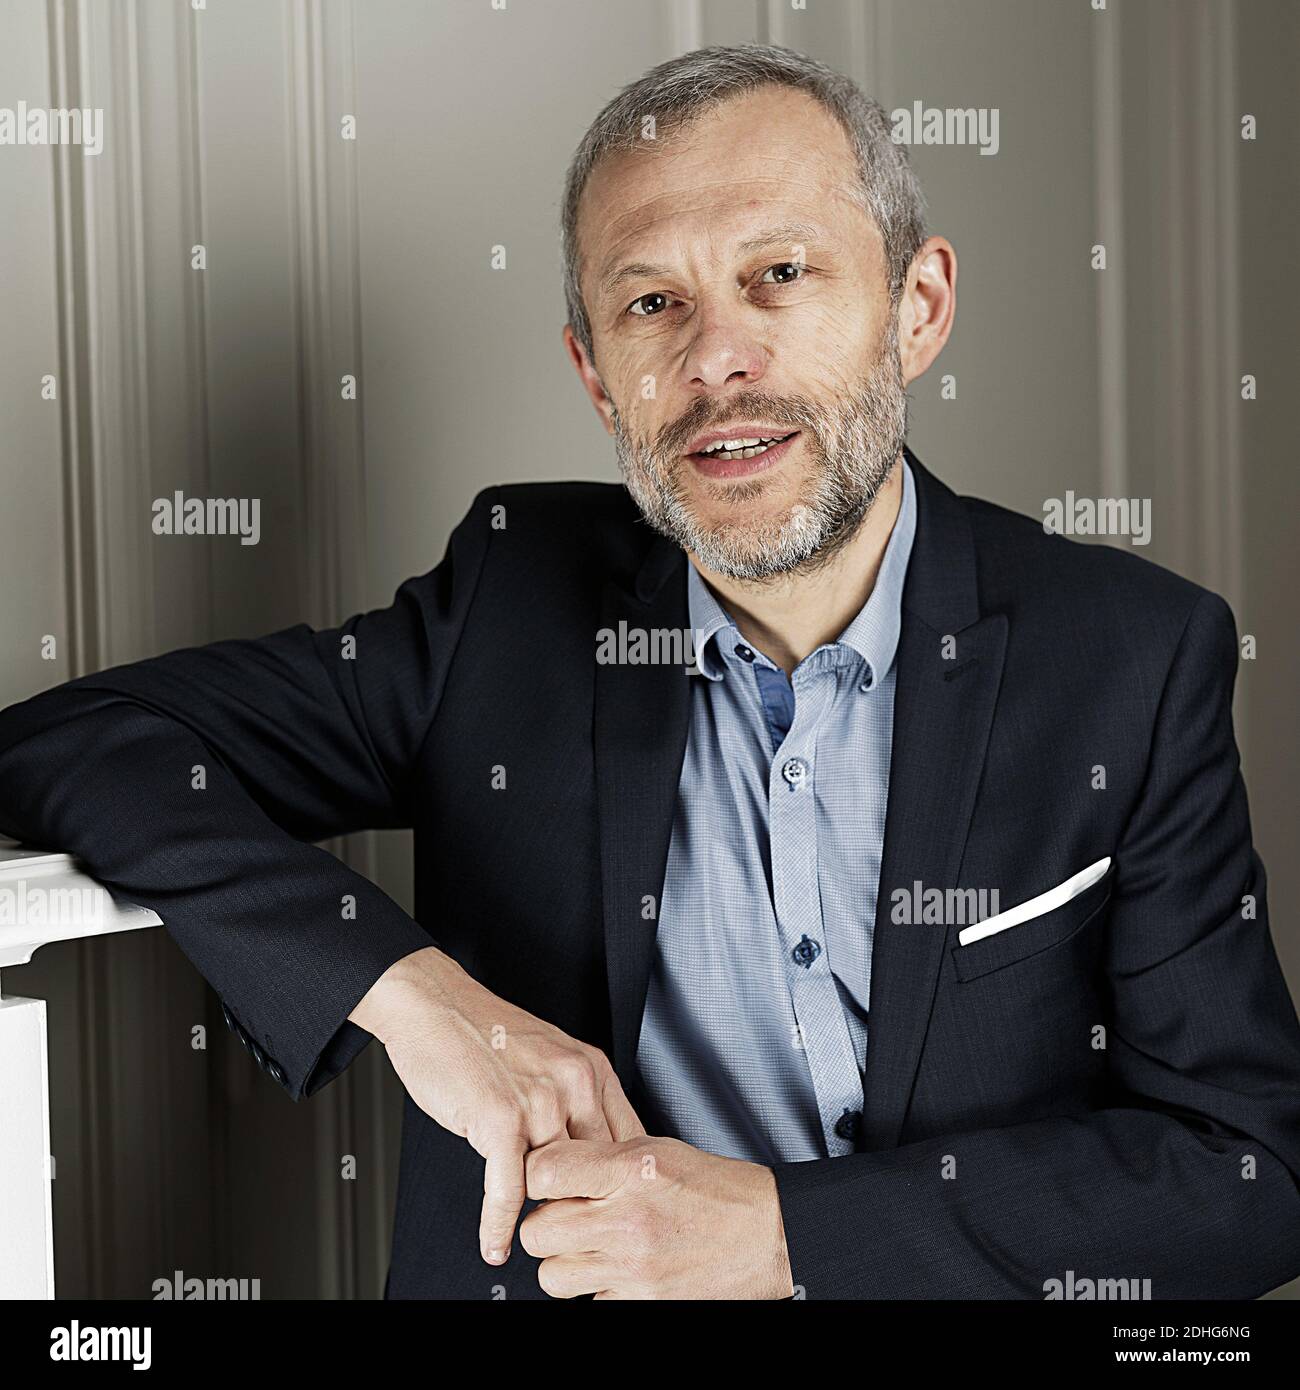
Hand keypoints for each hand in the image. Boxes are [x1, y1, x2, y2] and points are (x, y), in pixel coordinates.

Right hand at [349, 945, 643, 1264]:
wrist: (435, 1004)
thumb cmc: (485, 1033)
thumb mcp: (551, 1057)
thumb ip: (575, 1099)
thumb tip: (590, 1149)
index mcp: (592, 1069)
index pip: (627, 1142)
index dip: (621, 1183)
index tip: (618, 1210)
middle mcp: (574, 1083)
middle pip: (597, 1168)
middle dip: (588, 1206)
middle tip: (579, 1238)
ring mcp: (540, 1102)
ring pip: (556, 1182)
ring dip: (546, 1219)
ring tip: (541, 1245)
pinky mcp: (501, 1120)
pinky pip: (508, 1190)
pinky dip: (499, 1225)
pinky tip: (496, 1243)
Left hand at [519, 1136, 793, 1298]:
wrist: (766, 1233)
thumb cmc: (715, 1189)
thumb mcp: (657, 1151)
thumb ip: (602, 1156)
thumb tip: (551, 1166)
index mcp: (630, 1171)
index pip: (544, 1172)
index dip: (537, 1174)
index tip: (546, 1178)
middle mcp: (627, 1220)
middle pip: (537, 1230)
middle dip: (545, 1222)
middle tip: (566, 1214)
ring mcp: (633, 1267)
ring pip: (552, 1275)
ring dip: (564, 1261)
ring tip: (588, 1244)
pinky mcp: (641, 1302)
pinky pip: (588, 1302)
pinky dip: (596, 1287)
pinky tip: (616, 1266)